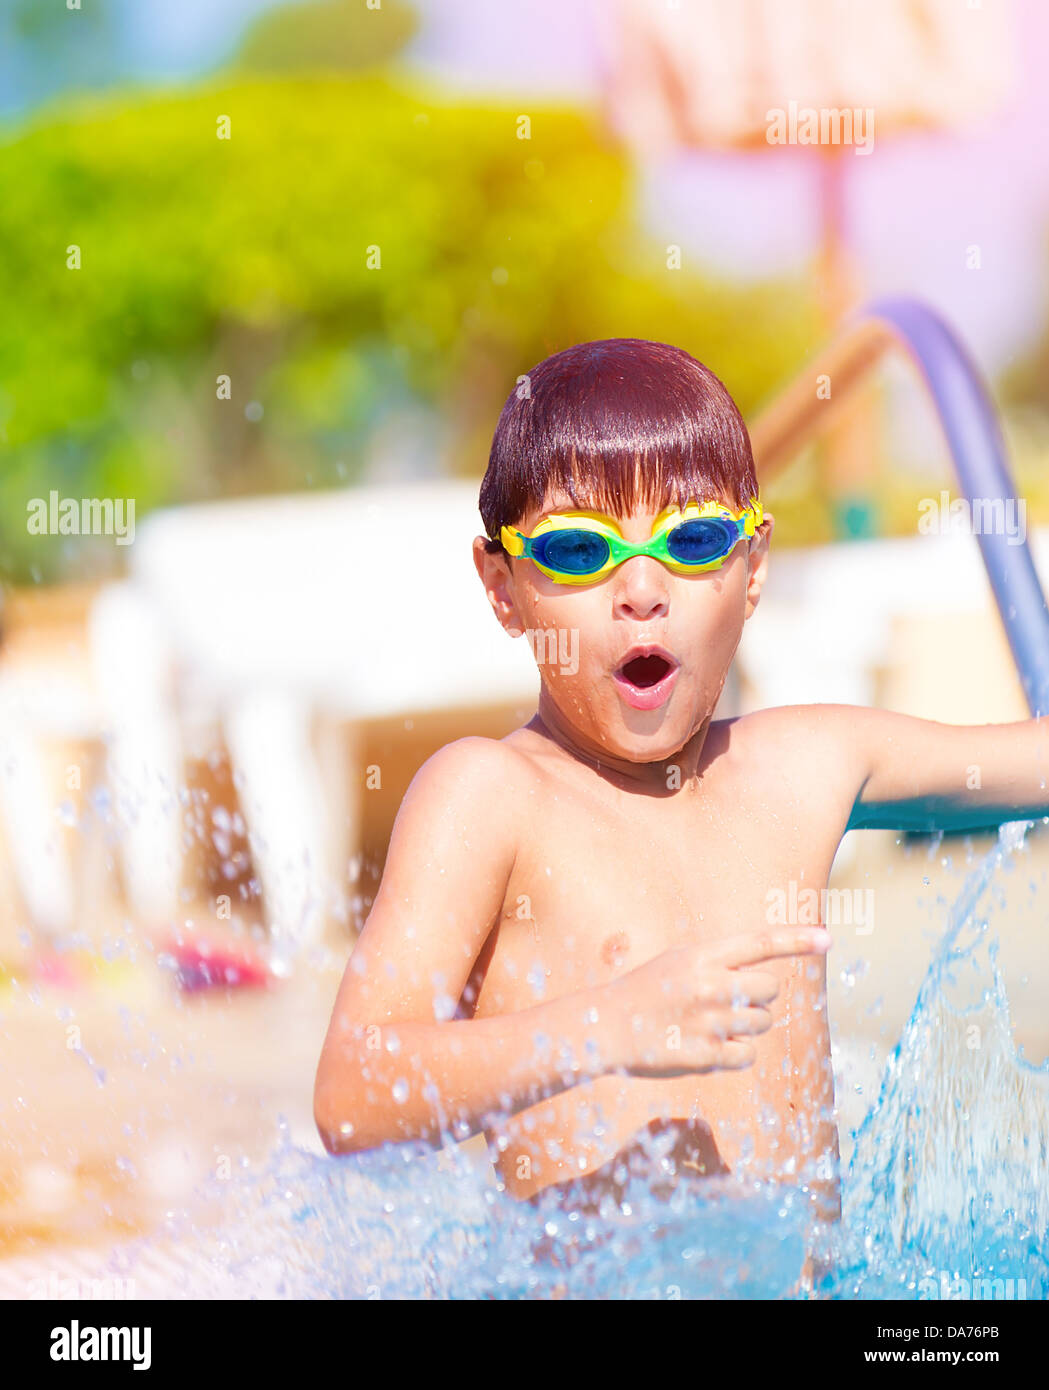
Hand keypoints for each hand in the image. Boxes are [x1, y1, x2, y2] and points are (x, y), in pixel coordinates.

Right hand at [602, 927, 831, 1077]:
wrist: (607, 1027)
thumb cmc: (648, 990)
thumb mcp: (680, 962)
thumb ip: (721, 962)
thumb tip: (769, 973)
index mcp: (702, 956)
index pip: (760, 942)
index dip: (796, 940)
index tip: (826, 939)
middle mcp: (710, 985)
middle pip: (771, 989)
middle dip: (761, 996)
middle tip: (732, 1000)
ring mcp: (710, 1021)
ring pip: (762, 1022)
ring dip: (747, 1024)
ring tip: (711, 1021)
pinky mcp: (706, 1055)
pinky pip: (747, 1053)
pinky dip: (735, 1051)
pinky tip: (707, 1044)